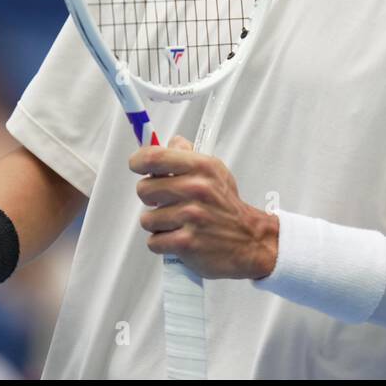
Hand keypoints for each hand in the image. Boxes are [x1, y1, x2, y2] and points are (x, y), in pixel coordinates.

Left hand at [130, 135, 278, 279]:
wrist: (249, 240)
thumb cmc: (227, 206)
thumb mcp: (214, 171)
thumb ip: (189, 155)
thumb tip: (172, 142)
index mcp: (201, 167)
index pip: (154, 156)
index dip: (138, 160)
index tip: (137, 165)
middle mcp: (195, 189)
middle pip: (143, 189)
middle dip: (150, 198)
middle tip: (166, 202)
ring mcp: (190, 216)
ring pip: (146, 219)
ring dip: (158, 224)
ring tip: (176, 222)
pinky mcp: (186, 242)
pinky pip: (153, 242)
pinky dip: (163, 243)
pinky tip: (178, 237)